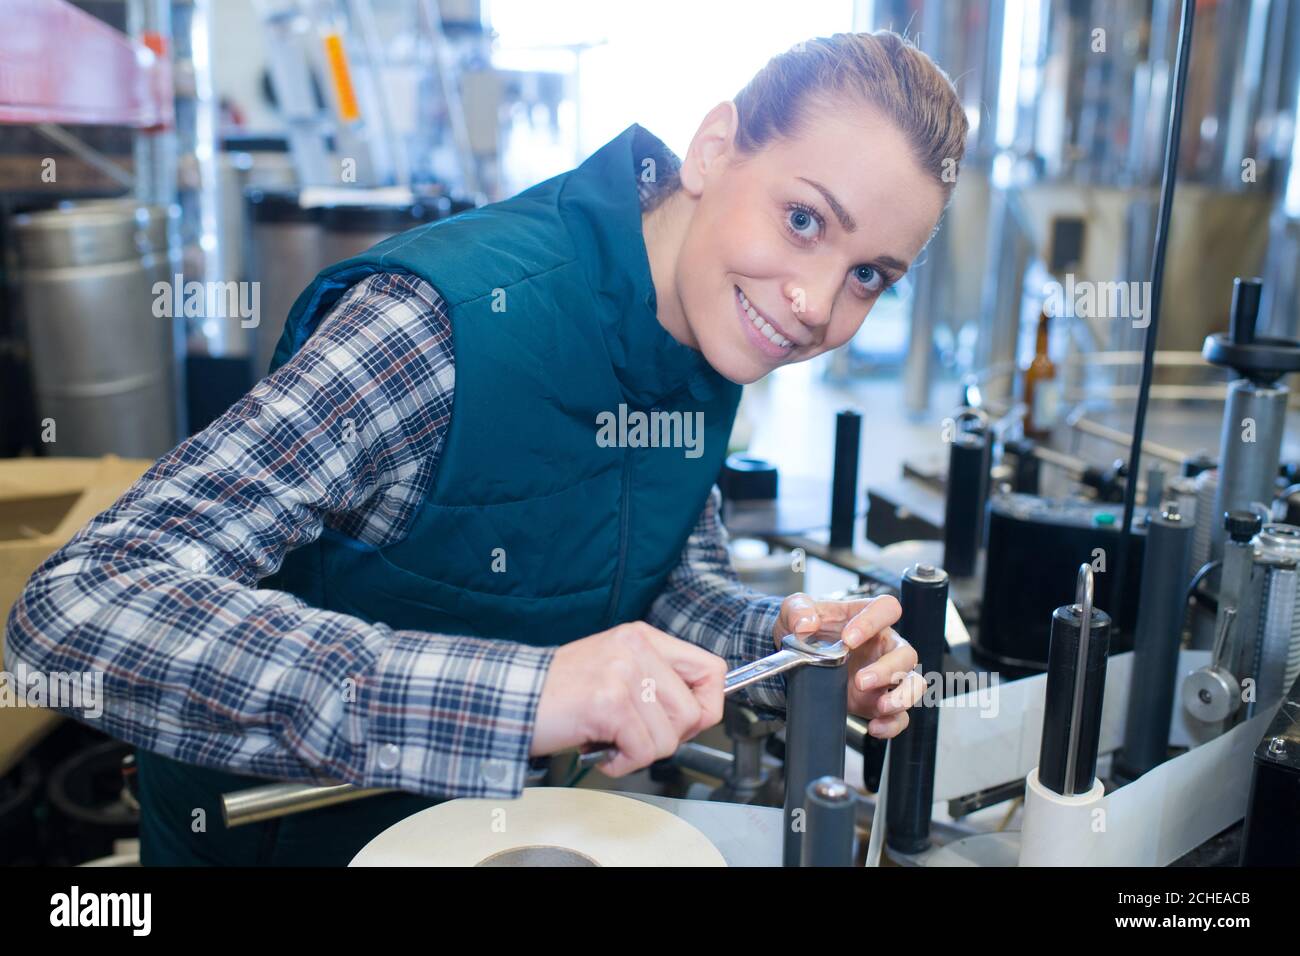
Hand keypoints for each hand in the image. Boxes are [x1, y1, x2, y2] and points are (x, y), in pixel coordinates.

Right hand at [531, 621, 726, 775]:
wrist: (509, 700)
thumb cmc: (559, 694)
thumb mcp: (616, 671)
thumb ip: (657, 684)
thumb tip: (700, 715)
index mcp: (643, 638)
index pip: (711, 669)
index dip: (708, 705)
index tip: (688, 723)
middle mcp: (637, 649)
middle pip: (694, 711)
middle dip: (668, 738)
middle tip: (635, 737)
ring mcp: (623, 673)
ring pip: (670, 737)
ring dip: (640, 752)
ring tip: (610, 740)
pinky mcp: (609, 702)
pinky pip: (642, 751)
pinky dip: (621, 763)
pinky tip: (600, 750)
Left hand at [774, 592, 924, 738]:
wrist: (793, 656)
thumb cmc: (804, 627)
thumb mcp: (793, 609)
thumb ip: (798, 609)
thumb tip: (806, 623)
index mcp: (866, 617)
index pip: (886, 608)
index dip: (873, 621)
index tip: (849, 638)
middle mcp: (881, 646)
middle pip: (906, 653)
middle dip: (887, 669)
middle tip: (860, 680)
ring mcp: (883, 675)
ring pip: (913, 684)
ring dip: (902, 697)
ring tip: (881, 706)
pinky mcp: (877, 701)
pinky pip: (899, 715)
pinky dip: (892, 724)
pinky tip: (875, 727)